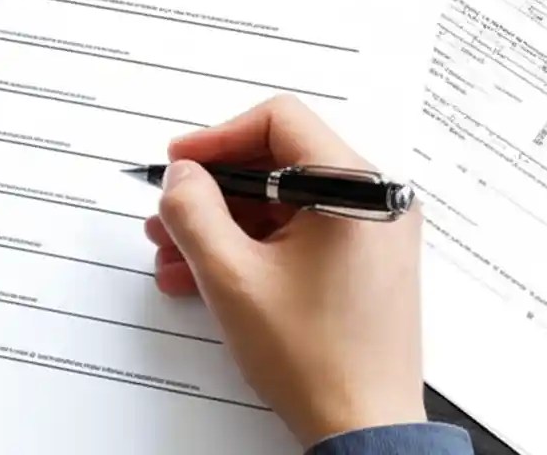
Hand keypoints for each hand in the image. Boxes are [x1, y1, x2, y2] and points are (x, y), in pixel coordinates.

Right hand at [144, 95, 426, 446]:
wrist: (364, 428)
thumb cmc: (318, 362)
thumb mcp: (232, 277)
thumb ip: (195, 212)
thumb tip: (183, 176)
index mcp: (356, 189)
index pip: (280, 121)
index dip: (218, 137)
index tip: (181, 163)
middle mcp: (375, 202)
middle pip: (279, 162)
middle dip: (213, 191)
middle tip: (170, 212)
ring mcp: (372, 234)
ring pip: (284, 203)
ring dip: (224, 223)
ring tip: (177, 252)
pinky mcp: (364, 263)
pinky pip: (300, 234)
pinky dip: (253, 246)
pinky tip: (208, 275)